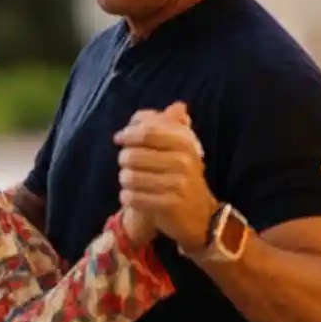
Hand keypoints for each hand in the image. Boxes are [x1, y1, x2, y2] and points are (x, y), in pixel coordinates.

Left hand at [114, 102, 217, 251]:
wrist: (201, 216)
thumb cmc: (184, 176)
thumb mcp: (184, 148)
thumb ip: (174, 125)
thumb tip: (177, 106)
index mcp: (186, 143)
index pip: (148, 132)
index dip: (128, 134)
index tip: (119, 138)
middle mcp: (184, 162)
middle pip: (133, 155)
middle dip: (123, 158)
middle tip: (125, 163)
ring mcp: (177, 185)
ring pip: (130, 177)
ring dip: (124, 178)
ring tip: (129, 180)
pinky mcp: (168, 206)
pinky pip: (133, 197)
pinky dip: (127, 196)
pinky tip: (132, 196)